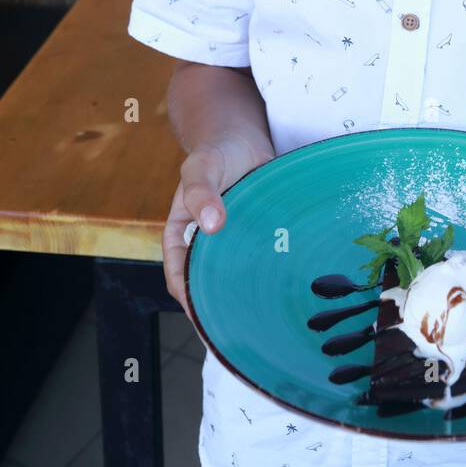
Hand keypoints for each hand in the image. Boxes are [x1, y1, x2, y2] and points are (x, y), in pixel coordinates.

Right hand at [163, 134, 274, 320]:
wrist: (242, 137)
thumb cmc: (215, 152)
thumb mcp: (201, 168)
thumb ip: (202, 193)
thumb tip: (211, 224)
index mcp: (180, 236)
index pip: (178, 277)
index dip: (189, 301)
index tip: (206, 320)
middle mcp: (204, 245)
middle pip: (208, 284)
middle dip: (221, 307)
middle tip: (242, 329)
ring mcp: (231, 242)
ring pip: (236, 276)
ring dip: (247, 294)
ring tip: (266, 317)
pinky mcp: (256, 236)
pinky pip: (258, 260)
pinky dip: (267, 273)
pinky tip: (286, 285)